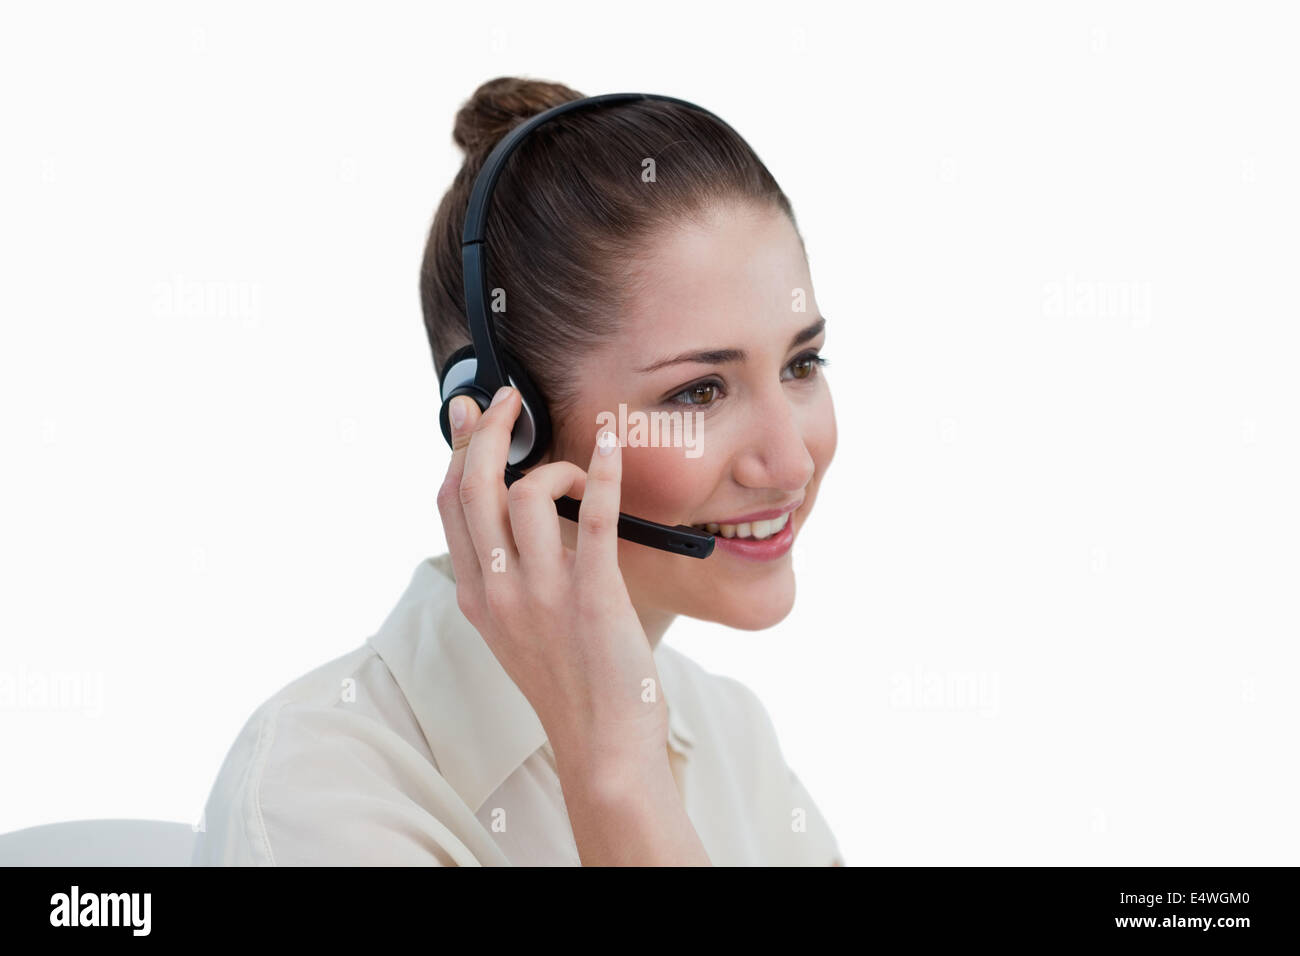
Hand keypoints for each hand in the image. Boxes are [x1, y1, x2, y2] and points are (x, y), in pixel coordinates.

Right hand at [436, 386, 668, 779]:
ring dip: (554, 469)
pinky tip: (610, 445)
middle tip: (509, 400)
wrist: (601, 744)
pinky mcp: (591, 597)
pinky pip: (592, 519)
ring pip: (523, 495)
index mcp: (476, 595)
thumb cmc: (569, 682)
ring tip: (578, 477)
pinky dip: (600, 473)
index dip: (457, 450)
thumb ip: (501, 577)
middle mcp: (498, 590)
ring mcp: (541, 595)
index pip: (450, 504)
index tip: (467, 414)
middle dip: (488, 431)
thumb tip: (510, 515)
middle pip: (474, 487)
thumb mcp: (512, 630)